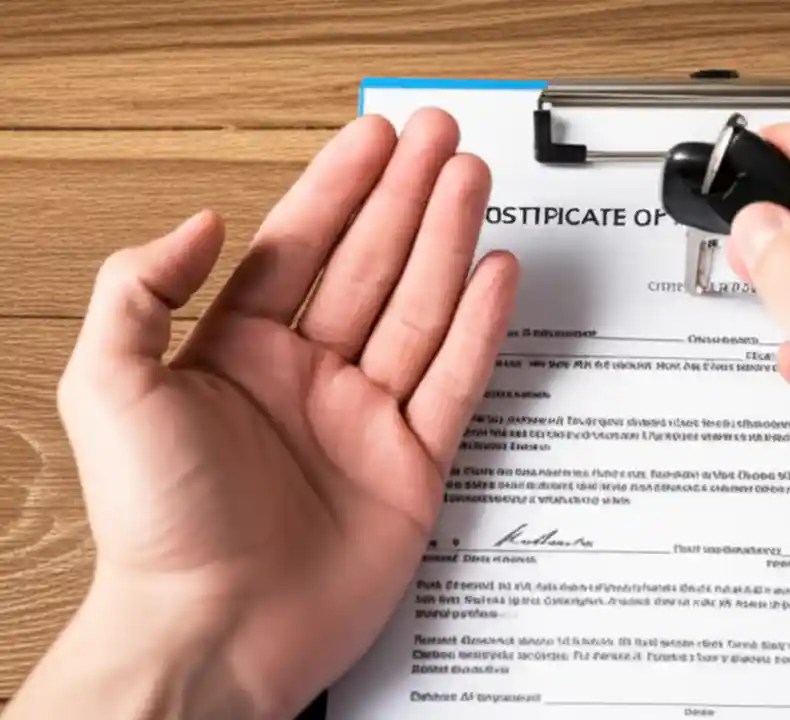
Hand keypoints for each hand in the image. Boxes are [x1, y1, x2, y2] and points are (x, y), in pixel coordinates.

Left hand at [6, 109, 516, 718]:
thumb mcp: (109, 389)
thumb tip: (201, 224)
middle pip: (371, 264)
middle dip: (408, 195)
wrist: (215, 631)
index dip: (340, 186)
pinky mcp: (412, 465)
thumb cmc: (157, 526)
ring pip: (419, 310)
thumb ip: (141, 291)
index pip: (300, 247)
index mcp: (239, 355)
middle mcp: (307, 379)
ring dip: (449, 242)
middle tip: (440, 139)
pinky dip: (480, 329)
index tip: (373, 137)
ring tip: (473, 184)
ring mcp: (365, 419)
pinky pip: (455, 382)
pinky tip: (495, 278)